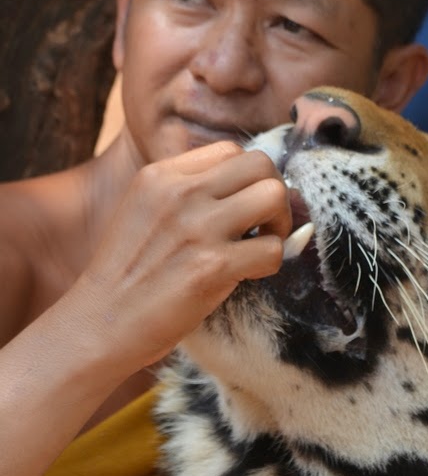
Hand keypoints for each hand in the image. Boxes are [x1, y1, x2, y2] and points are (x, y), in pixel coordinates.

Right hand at [69, 141, 291, 369]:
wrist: (98, 324)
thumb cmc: (126, 275)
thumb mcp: (144, 210)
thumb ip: (185, 193)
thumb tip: (244, 191)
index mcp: (161, 175)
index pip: (231, 150)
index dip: (249, 179)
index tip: (245, 207)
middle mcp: (181, 193)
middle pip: (260, 164)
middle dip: (274, 193)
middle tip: (265, 225)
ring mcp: (198, 228)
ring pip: (274, 196)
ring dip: (280, 224)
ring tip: (261, 246)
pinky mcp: (212, 267)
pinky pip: (272, 250)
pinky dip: (271, 264)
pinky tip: (249, 275)